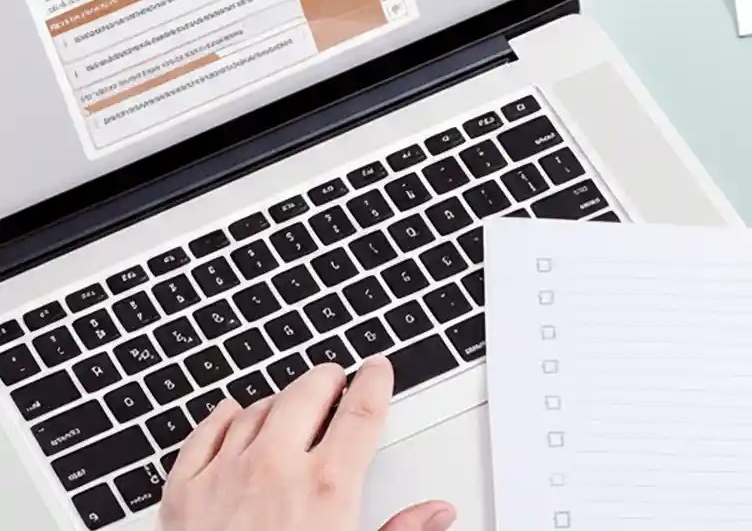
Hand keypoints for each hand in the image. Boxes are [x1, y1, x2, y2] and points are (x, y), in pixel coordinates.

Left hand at [160, 356, 455, 530]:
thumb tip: (436, 514)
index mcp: (327, 487)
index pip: (361, 411)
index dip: (373, 381)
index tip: (376, 370)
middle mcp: (275, 469)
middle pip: (307, 394)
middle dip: (326, 379)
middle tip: (335, 379)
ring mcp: (225, 476)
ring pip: (256, 410)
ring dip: (279, 400)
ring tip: (291, 403)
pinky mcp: (184, 493)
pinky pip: (203, 434)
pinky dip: (223, 417)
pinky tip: (233, 414)